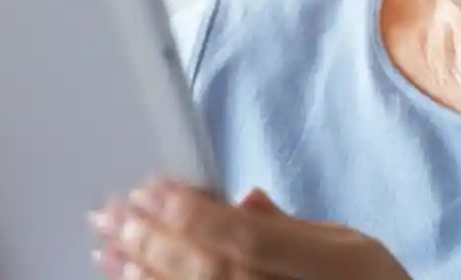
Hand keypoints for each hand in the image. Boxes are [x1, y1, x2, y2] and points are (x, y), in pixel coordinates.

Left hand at [88, 179, 411, 279]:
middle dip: (153, 240)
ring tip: (109, 252)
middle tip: (112, 214)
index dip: (193, 213)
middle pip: (210, 272)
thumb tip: (242, 202)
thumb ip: (292, 228)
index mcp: (329, 267)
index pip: (245, 238)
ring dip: (145, 277)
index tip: (151, 189)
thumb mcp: (351, 248)